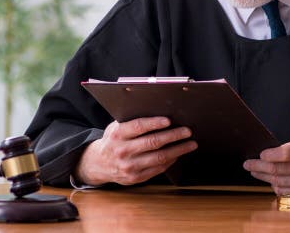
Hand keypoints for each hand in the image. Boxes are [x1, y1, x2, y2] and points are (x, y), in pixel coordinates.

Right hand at [75, 117, 196, 185]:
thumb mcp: (116, 127)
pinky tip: (179, 154)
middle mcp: (122, 151)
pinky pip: (158, 169)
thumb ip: (132, 121)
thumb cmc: (113, 140)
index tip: (169, 120)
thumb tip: (159, 111)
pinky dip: (171, 161)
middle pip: (152, 142)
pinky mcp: (135, 178)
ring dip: (178, 150)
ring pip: (159, 158)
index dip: (154, 123)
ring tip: (190, 144)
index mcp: (117, 134)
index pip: (138, 127)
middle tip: (187, 131)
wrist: (98, 164)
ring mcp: (129, 166)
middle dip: (173, 136)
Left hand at [242, 137, 289, 194]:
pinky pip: (285, 191)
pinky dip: (275, 186)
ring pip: (278, 181)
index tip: (260, 153)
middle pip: (278, 169)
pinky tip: (269, 180)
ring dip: (263, 176)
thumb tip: (268, 154)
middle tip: (248, 164)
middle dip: (259, 166)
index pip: (286, 153)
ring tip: (254, 171)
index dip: (271, 154)